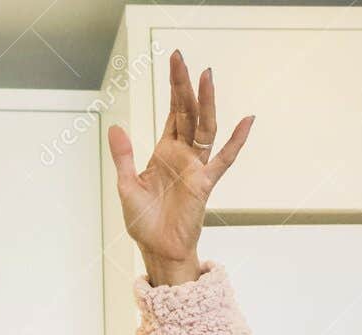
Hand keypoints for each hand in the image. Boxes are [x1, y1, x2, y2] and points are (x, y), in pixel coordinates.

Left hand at [107, 49, 253, 280]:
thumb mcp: (126, 185)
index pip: (174, 113)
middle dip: (185, 86)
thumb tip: (114, 127)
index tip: (176, 61)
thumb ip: (123, 156)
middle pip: (188, 113)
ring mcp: (196, 167)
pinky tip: (247, 121)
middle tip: (183, 58)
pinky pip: (223, 160)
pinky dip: (236, 141)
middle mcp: (183, 155)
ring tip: (207, 76)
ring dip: (206, 103)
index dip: (175, 88)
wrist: (156, 249)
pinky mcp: (204, 184)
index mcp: (164, 152)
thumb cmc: (144, 221)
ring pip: (205, 128)